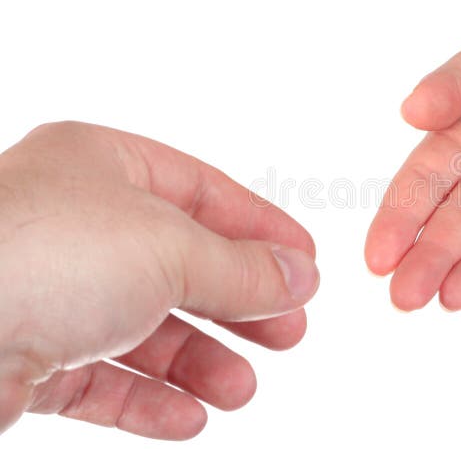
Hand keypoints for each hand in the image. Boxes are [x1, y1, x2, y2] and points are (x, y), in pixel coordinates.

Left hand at [0, 121, 318, 439]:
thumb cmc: (41, 256)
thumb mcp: (171, 249)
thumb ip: (241, 267)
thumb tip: (300, 276)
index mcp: (103, 169)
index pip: (203, 192)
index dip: (260, 229)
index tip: (306, 266)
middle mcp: (72, 224)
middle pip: (178, 264)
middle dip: (236, 304)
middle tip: (289, 333)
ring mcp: (44, 291)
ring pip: (142, 327)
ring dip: (198, 361)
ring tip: (241, 389)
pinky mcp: (21, 356)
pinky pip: (100, 377)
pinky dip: (148, 398)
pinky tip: (189, 418)